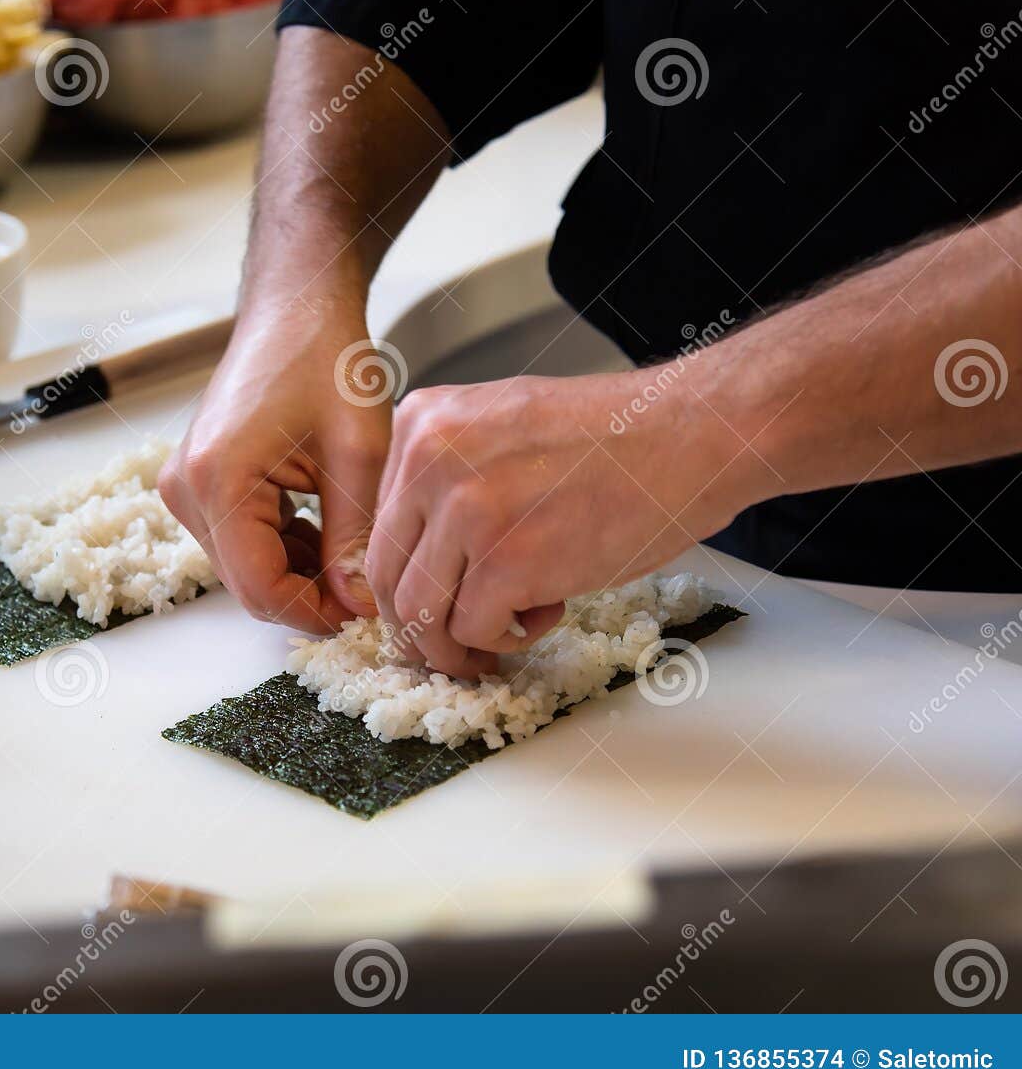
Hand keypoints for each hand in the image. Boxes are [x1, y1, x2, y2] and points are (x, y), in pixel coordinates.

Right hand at [161, 307, 393, 632]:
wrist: (297, 306)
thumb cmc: (327, 360)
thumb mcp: (358, 456)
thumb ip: (355, 540)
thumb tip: (360, 607)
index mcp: (218, 482)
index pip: (261, 590)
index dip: (316, 613)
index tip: (366, 613)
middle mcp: (187, 490)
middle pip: (248, 584)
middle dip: (309, 595)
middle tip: (368, 589)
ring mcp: (186, 486)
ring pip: (246, 567)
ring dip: (299, 572)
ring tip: (353, 552)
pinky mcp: (199, 481)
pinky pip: (241, 540)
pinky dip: (283, 547)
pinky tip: (325, 529)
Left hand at [367, 371, 754, 677]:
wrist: (688, 434)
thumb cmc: (610, 437)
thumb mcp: (497, 425)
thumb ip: (445, 477)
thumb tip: (418, 558)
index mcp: (421, 423)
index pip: (381, 525)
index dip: (406, 578)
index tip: (430, 605)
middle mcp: (428, 461)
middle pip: (387, 574)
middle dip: (417, 626)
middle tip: (451, 646)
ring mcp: (465, 512)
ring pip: (421, 612)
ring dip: (455, 644)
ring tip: (499, 639)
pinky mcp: (505, 562)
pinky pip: (472, 630)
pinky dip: (503, 639)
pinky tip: (543, 613)